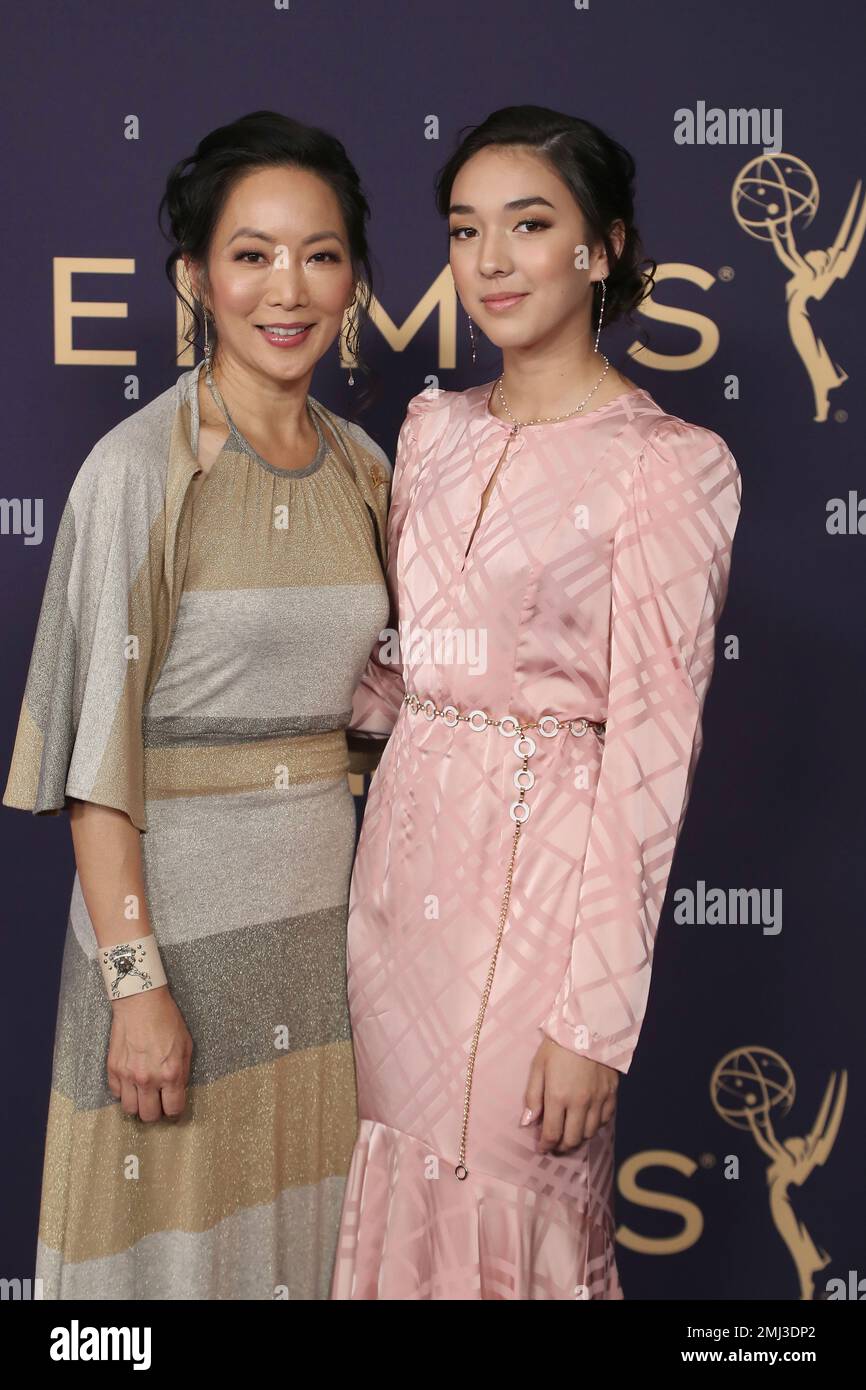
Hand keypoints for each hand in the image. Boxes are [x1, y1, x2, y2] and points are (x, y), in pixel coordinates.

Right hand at [107, 986, 192, 1121]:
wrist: (141, 1002)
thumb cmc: (166, 1020)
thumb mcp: (186, 1045)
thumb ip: (183, 1072)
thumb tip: (177, 1091)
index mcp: (170, 1074)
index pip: (173, 1109)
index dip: (175, 1112)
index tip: (173, 1108)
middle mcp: (148, 1079)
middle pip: (149, 1116)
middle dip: (156, 1112)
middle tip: (158, 1102)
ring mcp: (127, 1075)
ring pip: (130, 1110)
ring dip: (137, 1105)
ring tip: (143, 1095)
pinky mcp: (112, 1069)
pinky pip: (116, 1094)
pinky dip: (123, 1092)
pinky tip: (130, 1081)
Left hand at [522, 1037, 618, 1153]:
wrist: (589, 1026)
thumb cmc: (558, 1044)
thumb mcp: (538, 1066)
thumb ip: (532, 1096)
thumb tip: (527, 1123)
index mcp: (558, 1096)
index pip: (551, 1133)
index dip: (545, 1146)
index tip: (541, 1148)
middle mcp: (580, 1103)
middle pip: (572, 1139)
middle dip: (561, 1147)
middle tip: (554, 1145)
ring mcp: (598, 1099)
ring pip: (589, 1133)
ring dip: (578, 1139)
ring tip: (569, 1135)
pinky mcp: (611, 1093)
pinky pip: (605, 1120)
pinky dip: (595, 1126)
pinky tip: (587, 1121)